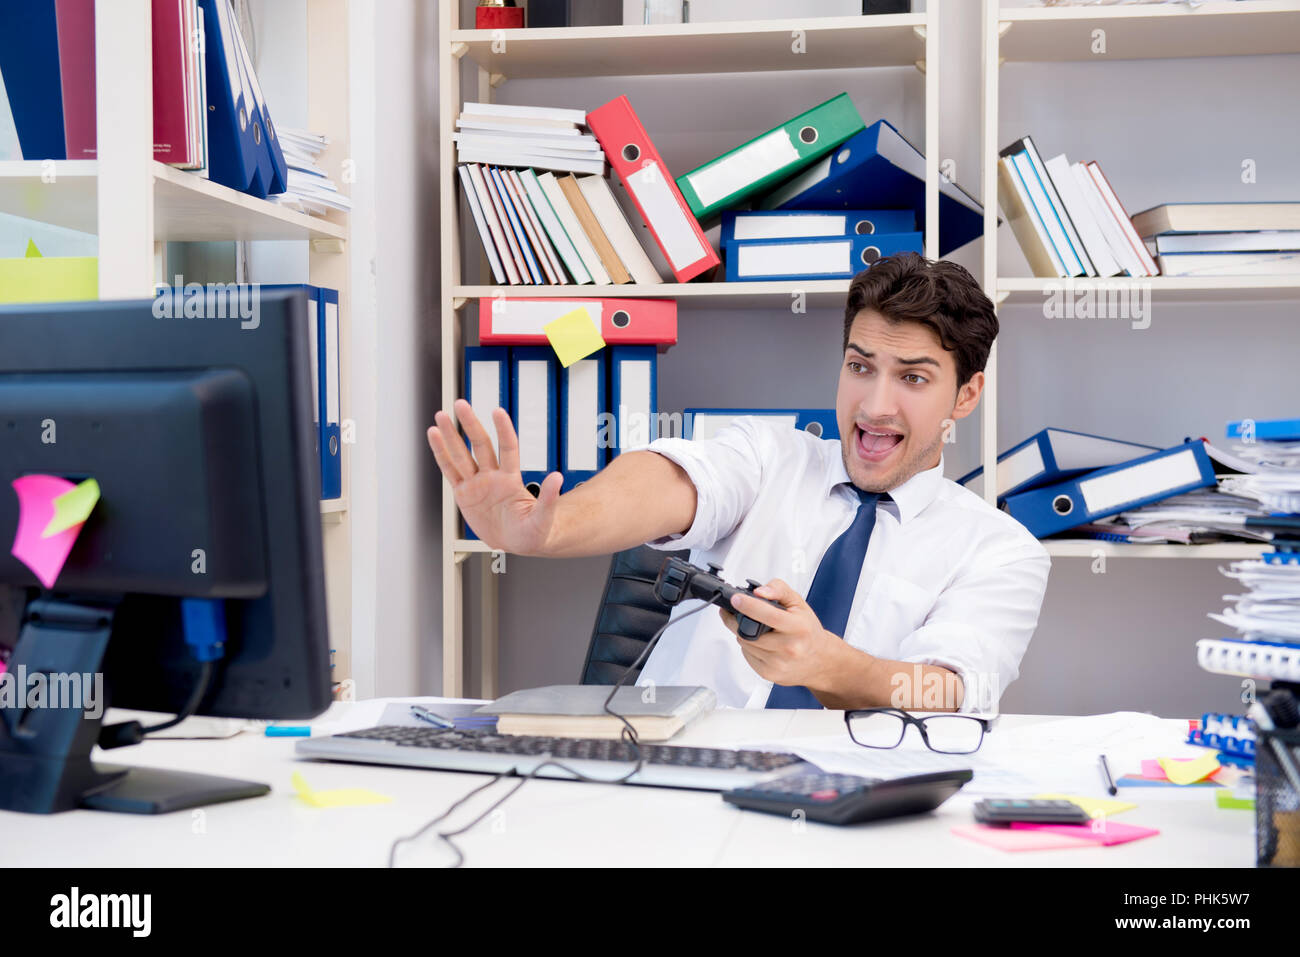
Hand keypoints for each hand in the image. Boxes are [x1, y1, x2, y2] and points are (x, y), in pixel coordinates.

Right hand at [426, 398, 562, 554]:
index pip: (508, 448)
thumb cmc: (534, 531)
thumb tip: (557, 477)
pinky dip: (441, 454)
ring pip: (461, 455)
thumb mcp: (544, 518)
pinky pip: (450, 471)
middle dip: (470, 424)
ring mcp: (477, 483)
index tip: (497, 411)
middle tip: (461, 404)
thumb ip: (549, 498)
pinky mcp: (464, 494)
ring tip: (441, 416)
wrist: (518, 543)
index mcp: (511, 480)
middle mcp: (493, 477)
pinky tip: (434, 437)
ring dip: (451, 435)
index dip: (503, 430)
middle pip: (480, 445)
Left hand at [720, 579, 847, 692]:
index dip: (749, 606)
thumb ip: (778, 589)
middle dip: (737, 620)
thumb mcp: (798, 603)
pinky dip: (748, 646)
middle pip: (749, 632)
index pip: (769, 615)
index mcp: (799, 627)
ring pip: (744, 643)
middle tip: (736, 610)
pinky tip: (761, 643)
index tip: (736, 599)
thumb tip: (759, 592)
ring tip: (756, 628)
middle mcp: (790, 648)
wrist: (820, 659)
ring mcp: (779, 663)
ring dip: (743, 633)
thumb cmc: (807, 630)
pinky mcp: (769, 674)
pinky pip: (747, 656)